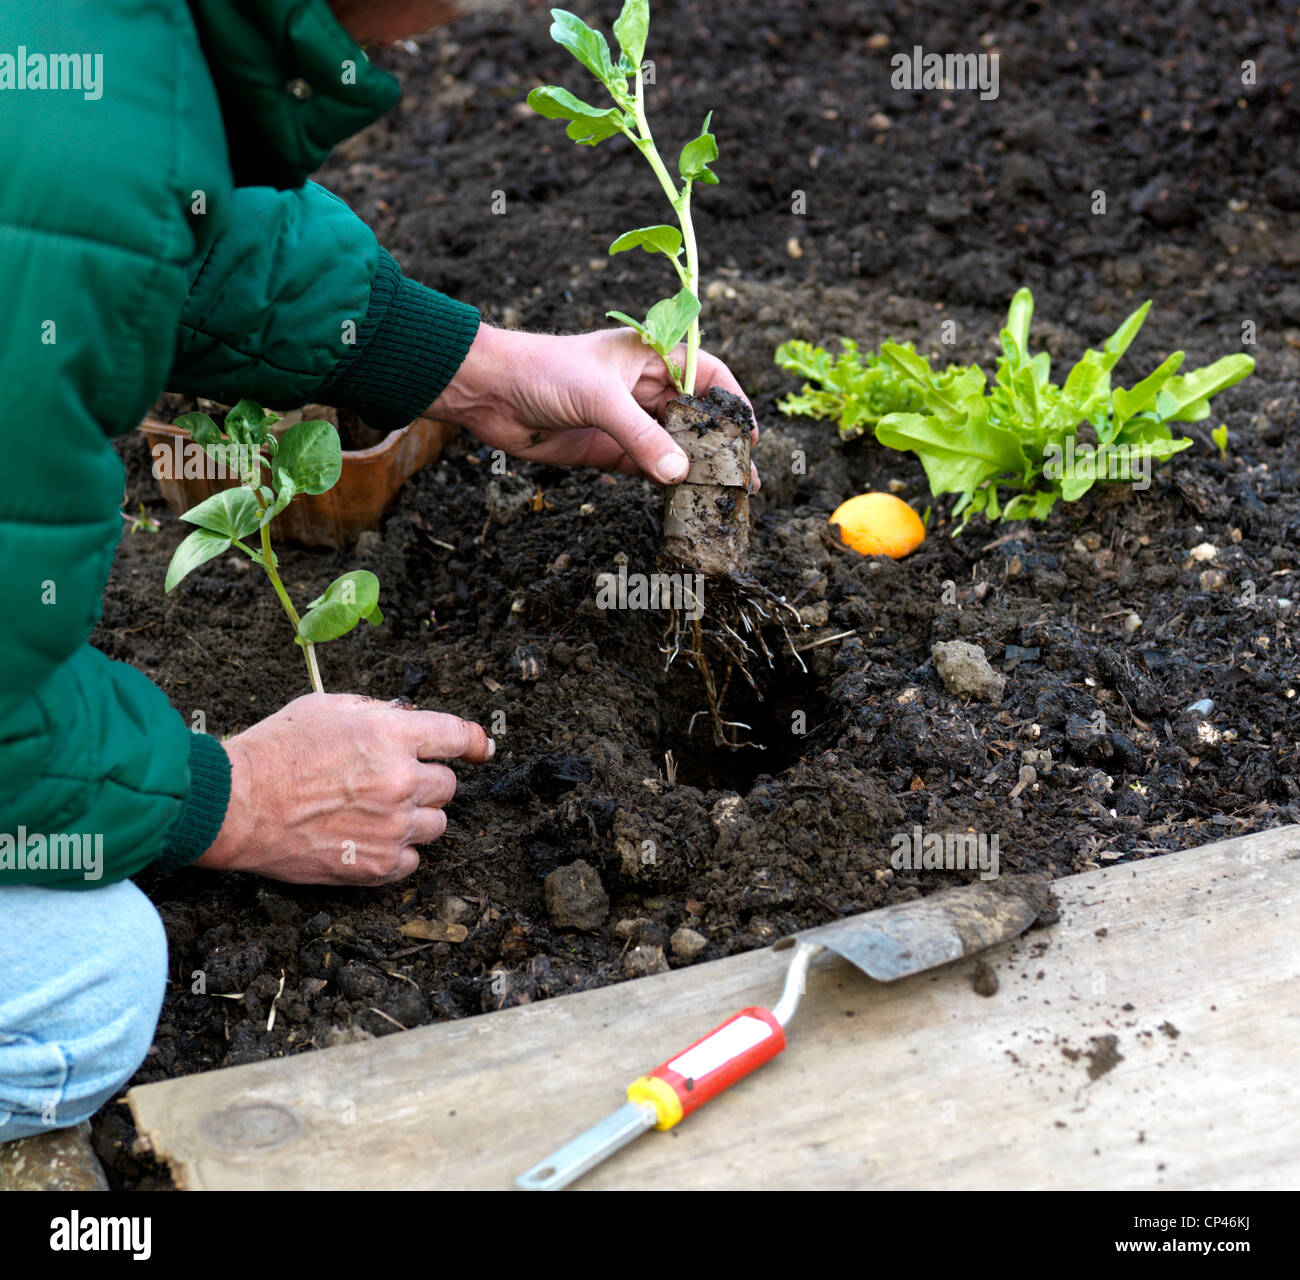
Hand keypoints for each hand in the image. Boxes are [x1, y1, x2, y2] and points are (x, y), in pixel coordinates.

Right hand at [195, 693, 493, 884]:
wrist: (235, 804)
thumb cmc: (275, 750)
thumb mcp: (328, 707)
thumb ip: (377, 713)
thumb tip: (410, 720)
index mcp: (392, 736)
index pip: (458, 737)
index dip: (475, 743)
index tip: (483, 750)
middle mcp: (401, 780)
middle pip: (447, 785)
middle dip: (424, 781)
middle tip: (388, 783)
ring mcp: (392, 826)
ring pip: (436, 824)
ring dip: (414, 818)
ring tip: (374, 813)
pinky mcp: (376, 865)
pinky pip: (413, 860)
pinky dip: (397, 852)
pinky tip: (368, 839)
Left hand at [425, 324, 759, 487]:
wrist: (488, 392)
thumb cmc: (542, 371)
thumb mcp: (599, 398)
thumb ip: (641, 436)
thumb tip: (680, 474)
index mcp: (651, 355)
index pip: (708, 373)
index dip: (732, 402)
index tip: (749, 435)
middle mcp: (644, 386)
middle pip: (696, 416)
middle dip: (720, 445)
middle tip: (743, 478)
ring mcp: (626, 420)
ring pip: (673, 446)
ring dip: (695, 470)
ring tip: (722, 496)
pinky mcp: (607, 449)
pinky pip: (646, 467)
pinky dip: (665, 483)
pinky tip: (683, 499)